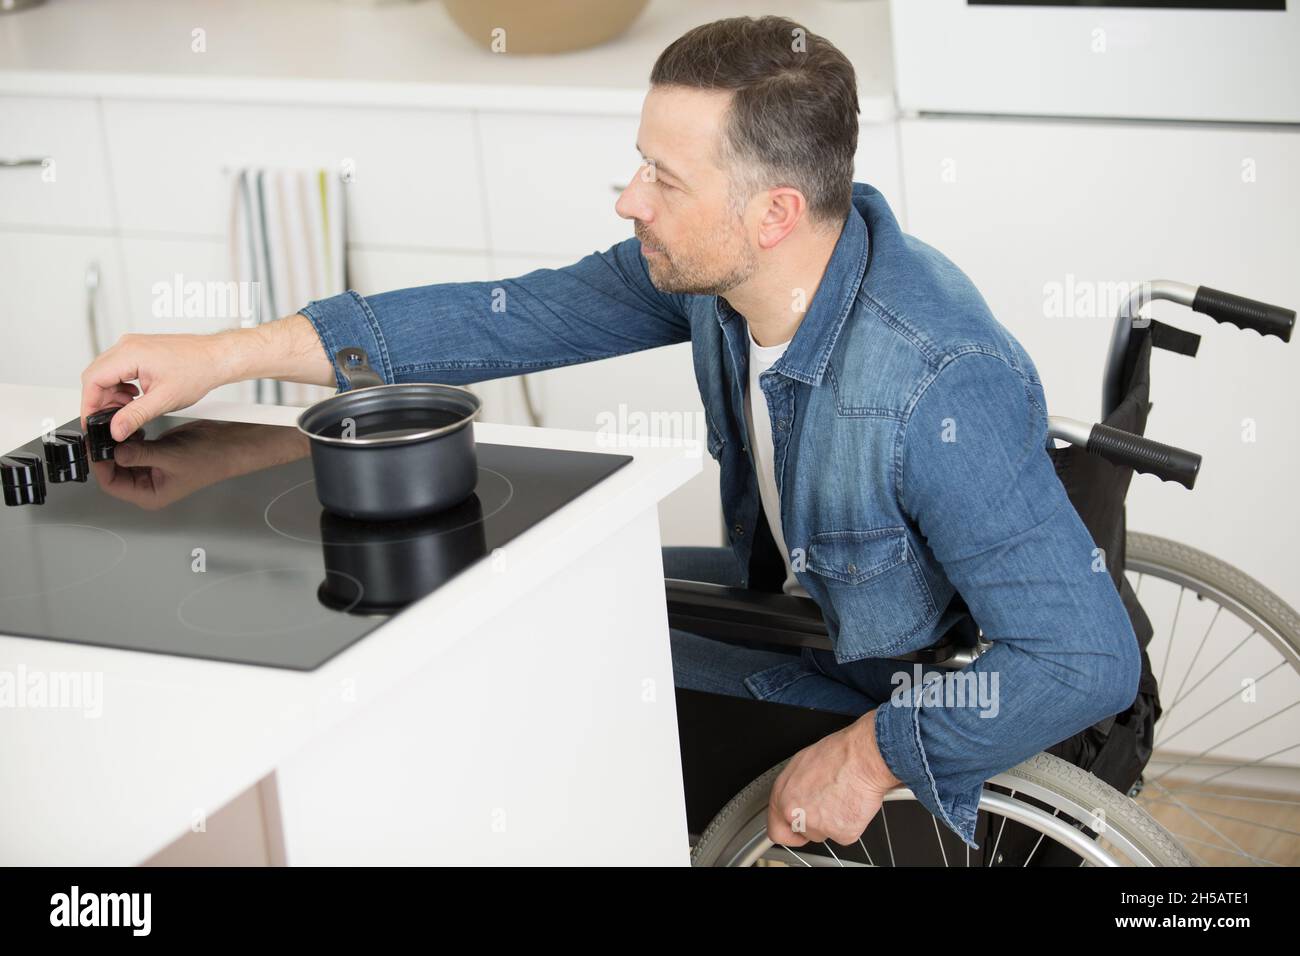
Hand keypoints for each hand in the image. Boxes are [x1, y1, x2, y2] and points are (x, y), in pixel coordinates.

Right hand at [80, 331, 243, 440]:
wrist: (216, 358)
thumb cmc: (197, 371)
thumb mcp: (164, 400)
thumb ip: (135, 416)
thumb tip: (115, 430)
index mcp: (129, 354)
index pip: (93, 380)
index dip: (88, 404)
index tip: (91, 422)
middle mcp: (127, 345)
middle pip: (96, 375)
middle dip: (99, 401)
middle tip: (109, 421)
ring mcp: (133, 346)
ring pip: (106, 373)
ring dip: (111, 394)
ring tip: (127, 411)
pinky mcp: (139, 350)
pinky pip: (118, 368)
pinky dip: (121, 386)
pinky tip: (134, 398)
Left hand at [92, 420, 309, 509]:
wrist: (228, 445)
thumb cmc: (209, 459)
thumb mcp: (170, 457)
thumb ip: (140, 455)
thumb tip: (114, 453)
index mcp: (150, 494)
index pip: (112, 484)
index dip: (100, 465)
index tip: (94, 446)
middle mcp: (147, 484)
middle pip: (113, 471)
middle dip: (106, 452)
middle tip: (99, 433)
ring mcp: (150, 469)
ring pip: (120, 457)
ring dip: (116, 443)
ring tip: (112, 428)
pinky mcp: (154, 455)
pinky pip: (131, 447)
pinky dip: (127, 437)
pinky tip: (128, 427)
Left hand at [766, 708, 902, 846]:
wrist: (862, 757)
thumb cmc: (837, 754)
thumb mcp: (802, 765)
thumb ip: (795, 789)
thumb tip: (798, 797)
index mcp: (782, 795)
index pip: (776, 829)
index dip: (790, 831)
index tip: (798, 830)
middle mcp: (794, 813)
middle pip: (803, 833)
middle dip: (816, 824)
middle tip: (829, 806)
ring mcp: (817, 826)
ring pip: (824, 834)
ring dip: (834, 822)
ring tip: (842, 797)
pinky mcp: (841, 834)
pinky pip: (846, 835)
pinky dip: (852, 823)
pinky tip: (852, 803)